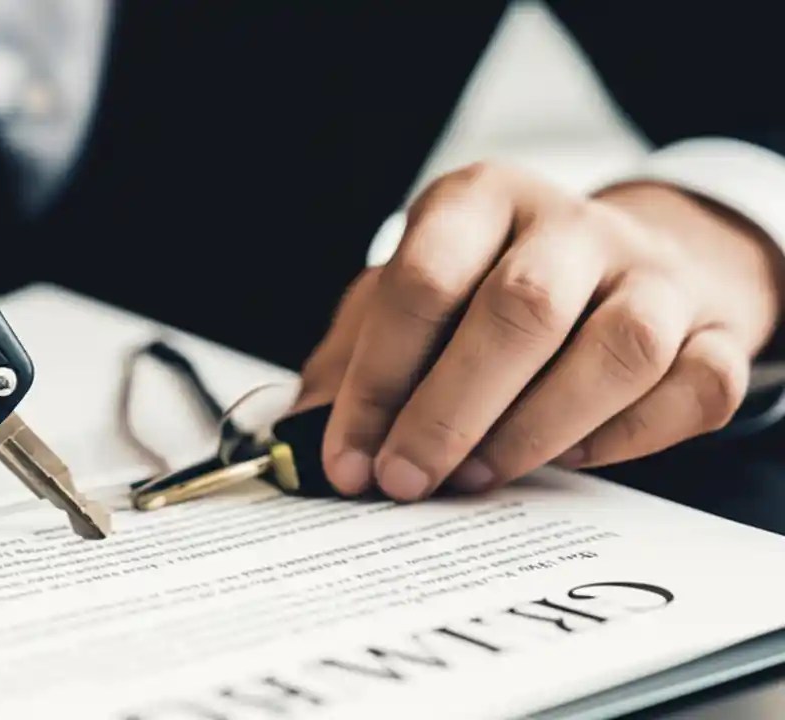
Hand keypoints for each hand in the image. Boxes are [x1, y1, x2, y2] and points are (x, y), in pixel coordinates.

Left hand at [296, 162, 784, 500]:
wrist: (621, 262)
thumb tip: (309, 434)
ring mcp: (652, 274)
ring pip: (615, 350)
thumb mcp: (410, 298)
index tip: (350, 457)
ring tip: (473, 476)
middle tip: (404, 478)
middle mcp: (571, 225)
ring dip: (534, 431)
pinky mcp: (714, 329)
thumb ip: (356, 357)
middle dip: (449, 411)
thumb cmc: (491, 286)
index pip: (423, 281)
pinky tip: (568, 457)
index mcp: (480, 201)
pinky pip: (693, 390)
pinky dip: (628, 439)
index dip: (378, 379)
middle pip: (521, 310)